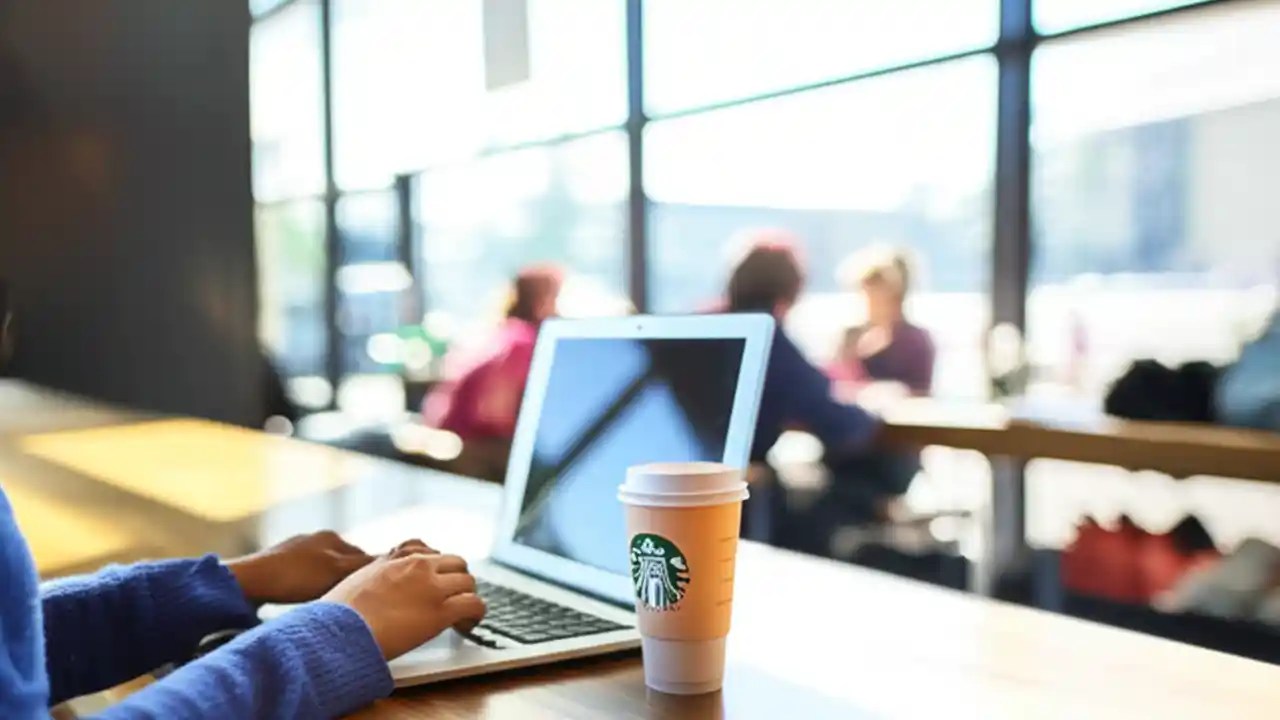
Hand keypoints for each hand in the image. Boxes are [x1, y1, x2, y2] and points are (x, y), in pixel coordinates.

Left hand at [225, 531, 372, 604]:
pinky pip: (302, 575)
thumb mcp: (335, 573)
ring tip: (328, 600)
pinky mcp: (277, 563)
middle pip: (342, 562)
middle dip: (348, 578)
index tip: (376, 590)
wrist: (249, 581)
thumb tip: (390, 560)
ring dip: (327, 583)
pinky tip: (303, 598)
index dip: (370, 574)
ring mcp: (294, 550)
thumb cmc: (295, 577)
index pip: (362, 556)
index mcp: (331, 538)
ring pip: (322, 569)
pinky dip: (308, 585)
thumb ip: (362, 567)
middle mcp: (314, 539)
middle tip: (353, 598)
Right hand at [321, 540, 485, 659]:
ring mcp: (432, 587)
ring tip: (462, 615)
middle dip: (457, 581)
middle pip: (456, 563)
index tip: (437, 583)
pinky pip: (474, 605)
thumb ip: (373, 577)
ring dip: (468, 597)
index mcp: (396, 559)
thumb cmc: (339, 614)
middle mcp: (418, 566)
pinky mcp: (441, 611)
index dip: (437, 570)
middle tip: (453, 599)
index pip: (430, 553)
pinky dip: (475, 615)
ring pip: (469, 582)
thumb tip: (373, 589)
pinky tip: (466, 625)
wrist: (338, 629)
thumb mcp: (355, 581)